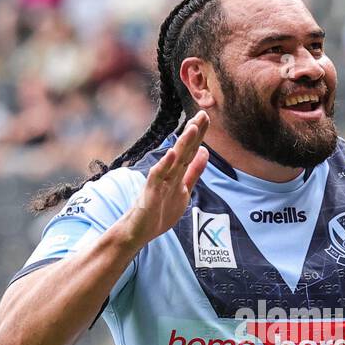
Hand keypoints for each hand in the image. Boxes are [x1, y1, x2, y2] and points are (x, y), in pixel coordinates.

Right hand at [119, 111, 208, 247]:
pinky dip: (165, 165)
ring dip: (183, 144)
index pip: (190, 150)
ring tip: (192, 128)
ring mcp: (160, 182)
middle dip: (194, 133)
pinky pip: (158, 177)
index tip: (205, 116)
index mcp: (178, 174)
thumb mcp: (184, 190)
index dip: (199, 135)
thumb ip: (194, 172)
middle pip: (184, 151)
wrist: (139, 230)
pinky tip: (172, 153)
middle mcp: (169, 174)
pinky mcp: (151, 193)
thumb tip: (204, 152)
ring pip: (173, 161)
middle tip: (202, 114)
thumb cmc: (160, 211)